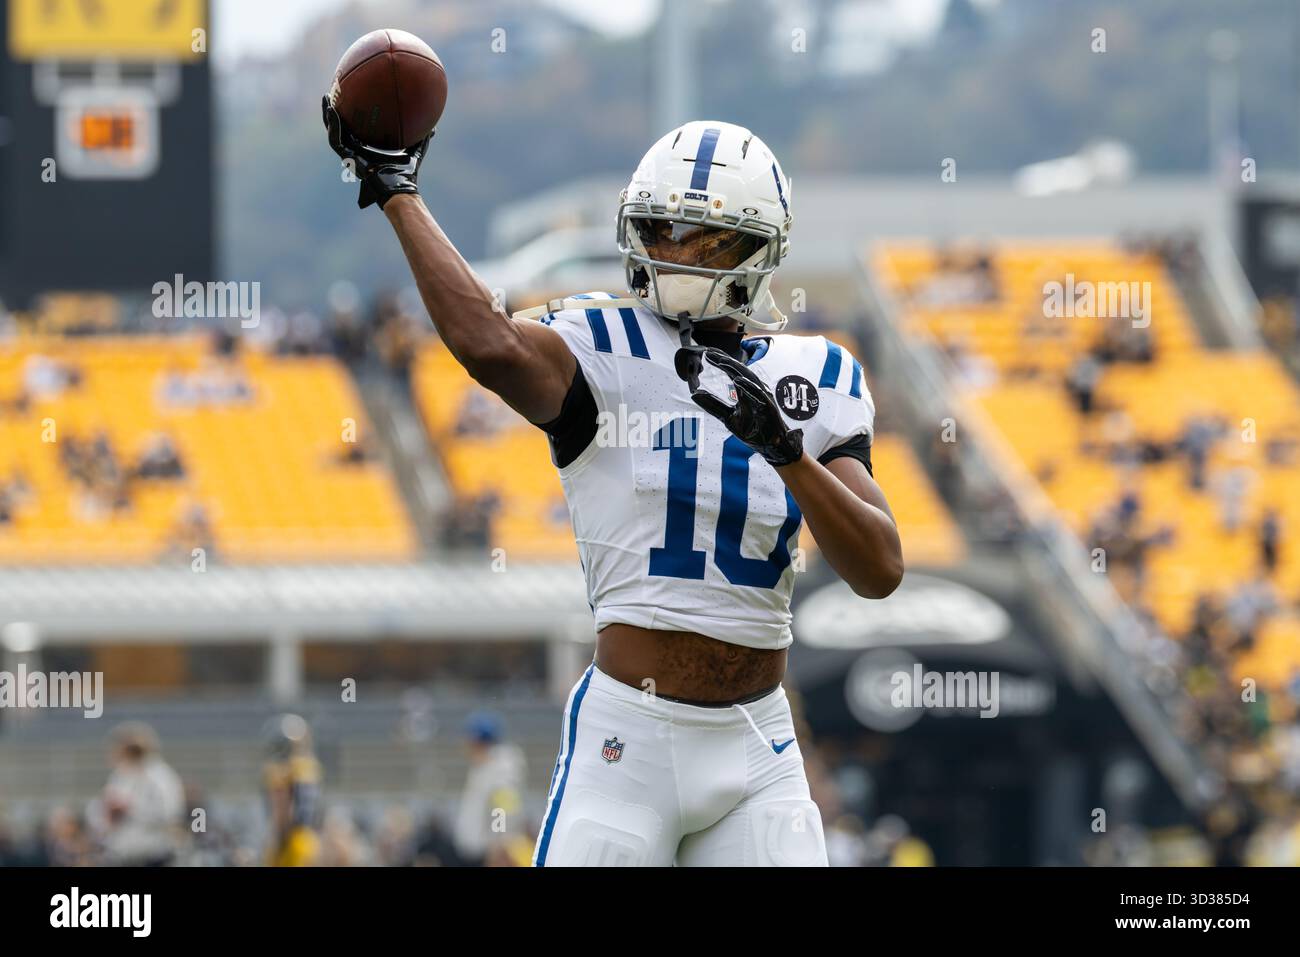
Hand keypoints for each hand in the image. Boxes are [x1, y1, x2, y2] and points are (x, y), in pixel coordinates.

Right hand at [322, 96, 431, 209]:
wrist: (400, 188)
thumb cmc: (407, 174)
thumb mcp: (415, 150)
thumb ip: (422, 138)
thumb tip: (434, 127)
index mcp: (368, 148)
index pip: (356, 128)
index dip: (351, 114)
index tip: (349, 97)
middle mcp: (356, 151)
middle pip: (341, 127)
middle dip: (334, 111)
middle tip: (331, 94)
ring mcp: (350, 155)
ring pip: (333, 132)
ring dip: (328, 116)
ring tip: (326, 99)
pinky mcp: (347, 159)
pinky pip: (336, 140)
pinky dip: (334, 125)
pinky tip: (333, 111)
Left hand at [675, 346, 803, 466]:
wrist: (772, 446)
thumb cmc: (753, 430)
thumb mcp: (727, 417)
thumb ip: (713, 405)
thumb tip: (694, 394)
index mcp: (747, 389)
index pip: (732, 372)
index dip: (721, 362)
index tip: (707, 354)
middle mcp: (755, 390)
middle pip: (739, 370)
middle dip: (725, 360)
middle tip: (710, 352)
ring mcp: (763, 397)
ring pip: (749, 378)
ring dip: (736, 369)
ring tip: (721, 361)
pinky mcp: (769, 407)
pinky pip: (758, 394)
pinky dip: (748, 386)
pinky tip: (738, 380)